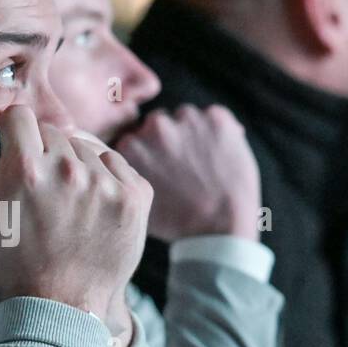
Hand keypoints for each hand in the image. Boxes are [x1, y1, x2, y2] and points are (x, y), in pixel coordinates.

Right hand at [0, 105, 151, 321]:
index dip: (13, 134)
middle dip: (44, 152)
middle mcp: (69, 168)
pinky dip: (105, 177)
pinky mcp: (135, 195)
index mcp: (26, 168)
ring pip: (86, 148)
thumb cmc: (14, 264)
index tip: (15, 153)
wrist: (63, 306)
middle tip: (42, 188)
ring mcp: (107, 181)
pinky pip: (117, 163)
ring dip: (75, 165)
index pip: (20, 116)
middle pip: (54, 132)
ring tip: (68, 202)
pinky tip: (93, 205)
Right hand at [114, 104, 261, 241]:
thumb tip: (125, 165)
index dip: (150, 151)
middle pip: (159, 123)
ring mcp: (187, 121)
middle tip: (184, 166)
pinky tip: (222, 157)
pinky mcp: (217, 120)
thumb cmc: (176, 223)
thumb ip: (128, 174)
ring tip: (205, 164)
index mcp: (130, 146)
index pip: (136, 136)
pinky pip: (216, 118)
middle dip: (168, 139)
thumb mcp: (136, 200)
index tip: (162, 166)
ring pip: (187, 117)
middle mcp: (155, 127)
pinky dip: (220, 133)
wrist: (219, 229)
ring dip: (193, 133)